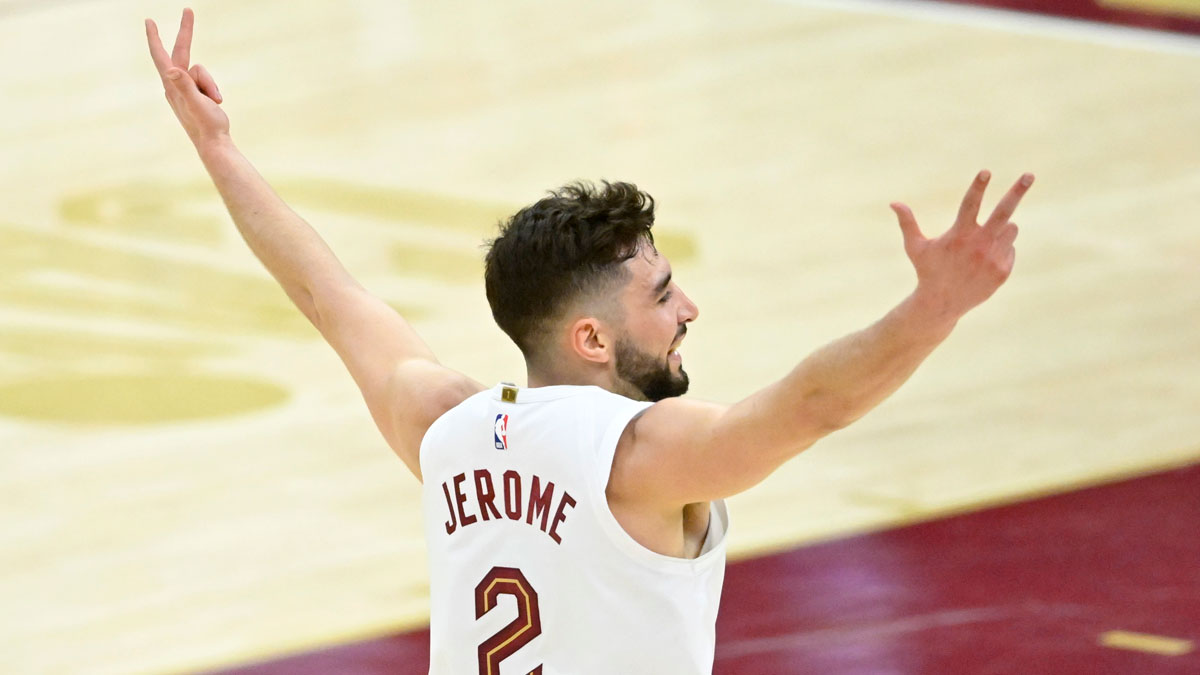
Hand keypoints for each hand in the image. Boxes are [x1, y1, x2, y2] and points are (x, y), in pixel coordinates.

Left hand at [146, 8, 228, 144]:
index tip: (149, 20)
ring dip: (212, 85)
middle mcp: (175, 84)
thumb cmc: (206, 124)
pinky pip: (206, 82)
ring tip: (215, 102)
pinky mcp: (194, 94)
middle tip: (188, 10)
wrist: (213, 143)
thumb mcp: (196, 103)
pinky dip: (213, 90)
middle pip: (181, 53)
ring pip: (201, 72)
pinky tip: (214, 104)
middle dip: (186, 33)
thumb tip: (171, 70)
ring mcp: (184, 89)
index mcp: (172, 84)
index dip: (155, 37)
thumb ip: (184, 86)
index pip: (161, 55)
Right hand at [891, 170, 1033, 320]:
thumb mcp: (915, 247)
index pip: (970, 204)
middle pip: (1004, 212)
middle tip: (1029, 175)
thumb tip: (893, 203)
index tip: (986, 171)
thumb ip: (908, 223)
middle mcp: (979, 244)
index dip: (978, 187)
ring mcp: (994, 258)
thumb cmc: (927, 271)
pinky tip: (985, 260)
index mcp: (959, 234)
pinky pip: (1011, 248)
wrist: (942, 304)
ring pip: (1011, 228)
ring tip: (984, 242)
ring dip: (1003, 227)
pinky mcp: (1003, 270)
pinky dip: (1002, 248)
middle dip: (1017, 191)